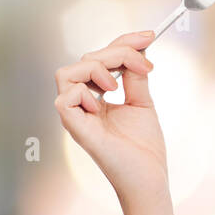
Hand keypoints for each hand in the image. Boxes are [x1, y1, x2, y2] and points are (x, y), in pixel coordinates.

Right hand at [54, 32, 168, 204]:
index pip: (100, 58)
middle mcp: (83, 104)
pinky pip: (64, 97)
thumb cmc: (144, 149)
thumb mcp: (142, 102)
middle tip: (145, 65)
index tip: (150, 36)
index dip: (123, 42)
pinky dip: (84, 92)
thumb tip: (138, 50)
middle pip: (86, 59)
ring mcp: (76, 116)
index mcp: (97, 97)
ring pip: (67, 72)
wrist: (149, 178)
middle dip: (118, 52)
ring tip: (118, 87)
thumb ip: (135, 76)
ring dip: (96, 69)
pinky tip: (105, 103)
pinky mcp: (75, 128)